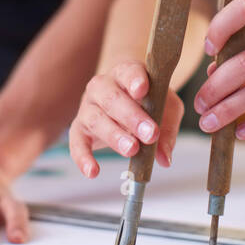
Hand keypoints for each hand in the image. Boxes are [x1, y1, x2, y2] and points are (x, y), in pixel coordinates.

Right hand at [69, 62, 182, 177]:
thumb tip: (165, 158)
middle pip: (113, 99)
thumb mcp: (167, 108)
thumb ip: (168, 129)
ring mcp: (87, 107)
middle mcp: (102, 87)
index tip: (142, 90)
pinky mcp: (78, 128)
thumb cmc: (149, 100)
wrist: (126, 99)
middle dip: (132, 117)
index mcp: (125, 73)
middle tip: (149, 134)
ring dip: (114, 136)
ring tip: (132, 150)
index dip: (135, 80)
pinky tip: (93, 171)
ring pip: (96, 120)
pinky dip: (83, 158)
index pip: (129, 72)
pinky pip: (76, 143)